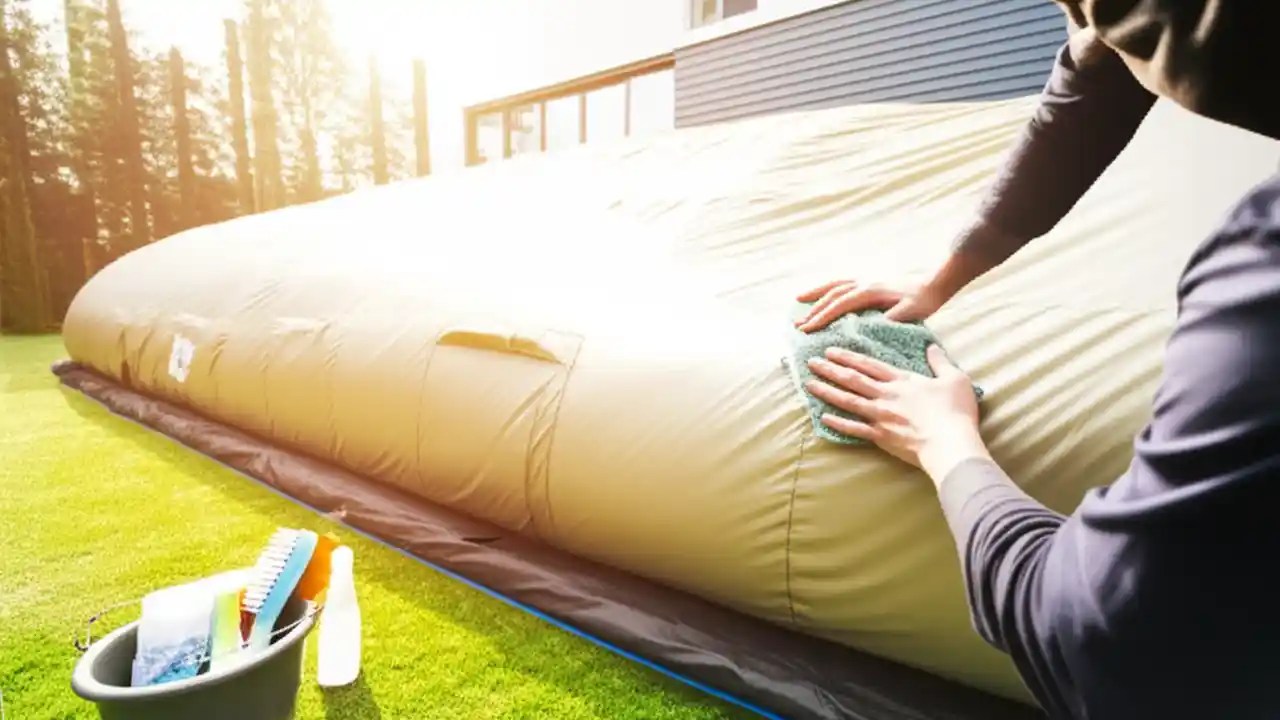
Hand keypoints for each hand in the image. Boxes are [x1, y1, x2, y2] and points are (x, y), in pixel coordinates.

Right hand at [794, 279, 946, 331]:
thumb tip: (870, 328)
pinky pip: (843, 282)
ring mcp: (866, 279)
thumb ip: (889, 320)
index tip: (806, 330)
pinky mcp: (871, 281)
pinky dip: (829, 287)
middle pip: (832, 295)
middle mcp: (864, 282)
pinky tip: (824, 293)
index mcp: (870, 291)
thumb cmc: (924, 299)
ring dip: (816, 293)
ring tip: (799, 300)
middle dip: (813, 310)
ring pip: (834, 285)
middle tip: (797, 325)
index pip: (839, 305)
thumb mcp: (908, 313)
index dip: (821, 317)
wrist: (937, 282)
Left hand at [804, 345, 989, 480]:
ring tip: (809, 384)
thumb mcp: (954, 379)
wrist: (950, 444)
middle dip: (830, 369)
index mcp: (902, 381)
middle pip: (852, 380)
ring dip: (827, 391)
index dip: (848, 356)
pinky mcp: (880, 437)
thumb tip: (932, 346)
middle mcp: (886, 395)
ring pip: (847, 400)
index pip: (869, 364)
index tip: (831, 351)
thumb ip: (940, 361)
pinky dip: (838, 423)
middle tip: (811, 363)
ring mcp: (881, 416)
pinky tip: (823, 417)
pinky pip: (854, 428)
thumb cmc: (955, 412)